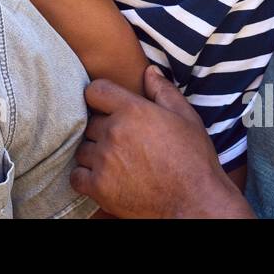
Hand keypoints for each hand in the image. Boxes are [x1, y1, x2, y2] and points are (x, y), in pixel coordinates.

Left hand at [71, 65, 253, 218]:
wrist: (195, 203)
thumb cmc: (194, 159)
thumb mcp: (186, 117)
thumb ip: (163, 90)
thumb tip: (149, 71)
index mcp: (132, 110)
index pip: (95, 90)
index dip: (101, 97)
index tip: (109, 107)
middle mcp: (113, 132)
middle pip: (90, 123)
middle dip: (103, 129)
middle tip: (123, 141)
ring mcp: (104, 161)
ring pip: (83, 149)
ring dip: (95, 153)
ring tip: (116, 161)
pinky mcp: (99, 187)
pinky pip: (77, 176)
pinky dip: (86, 177)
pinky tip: (104, 178)